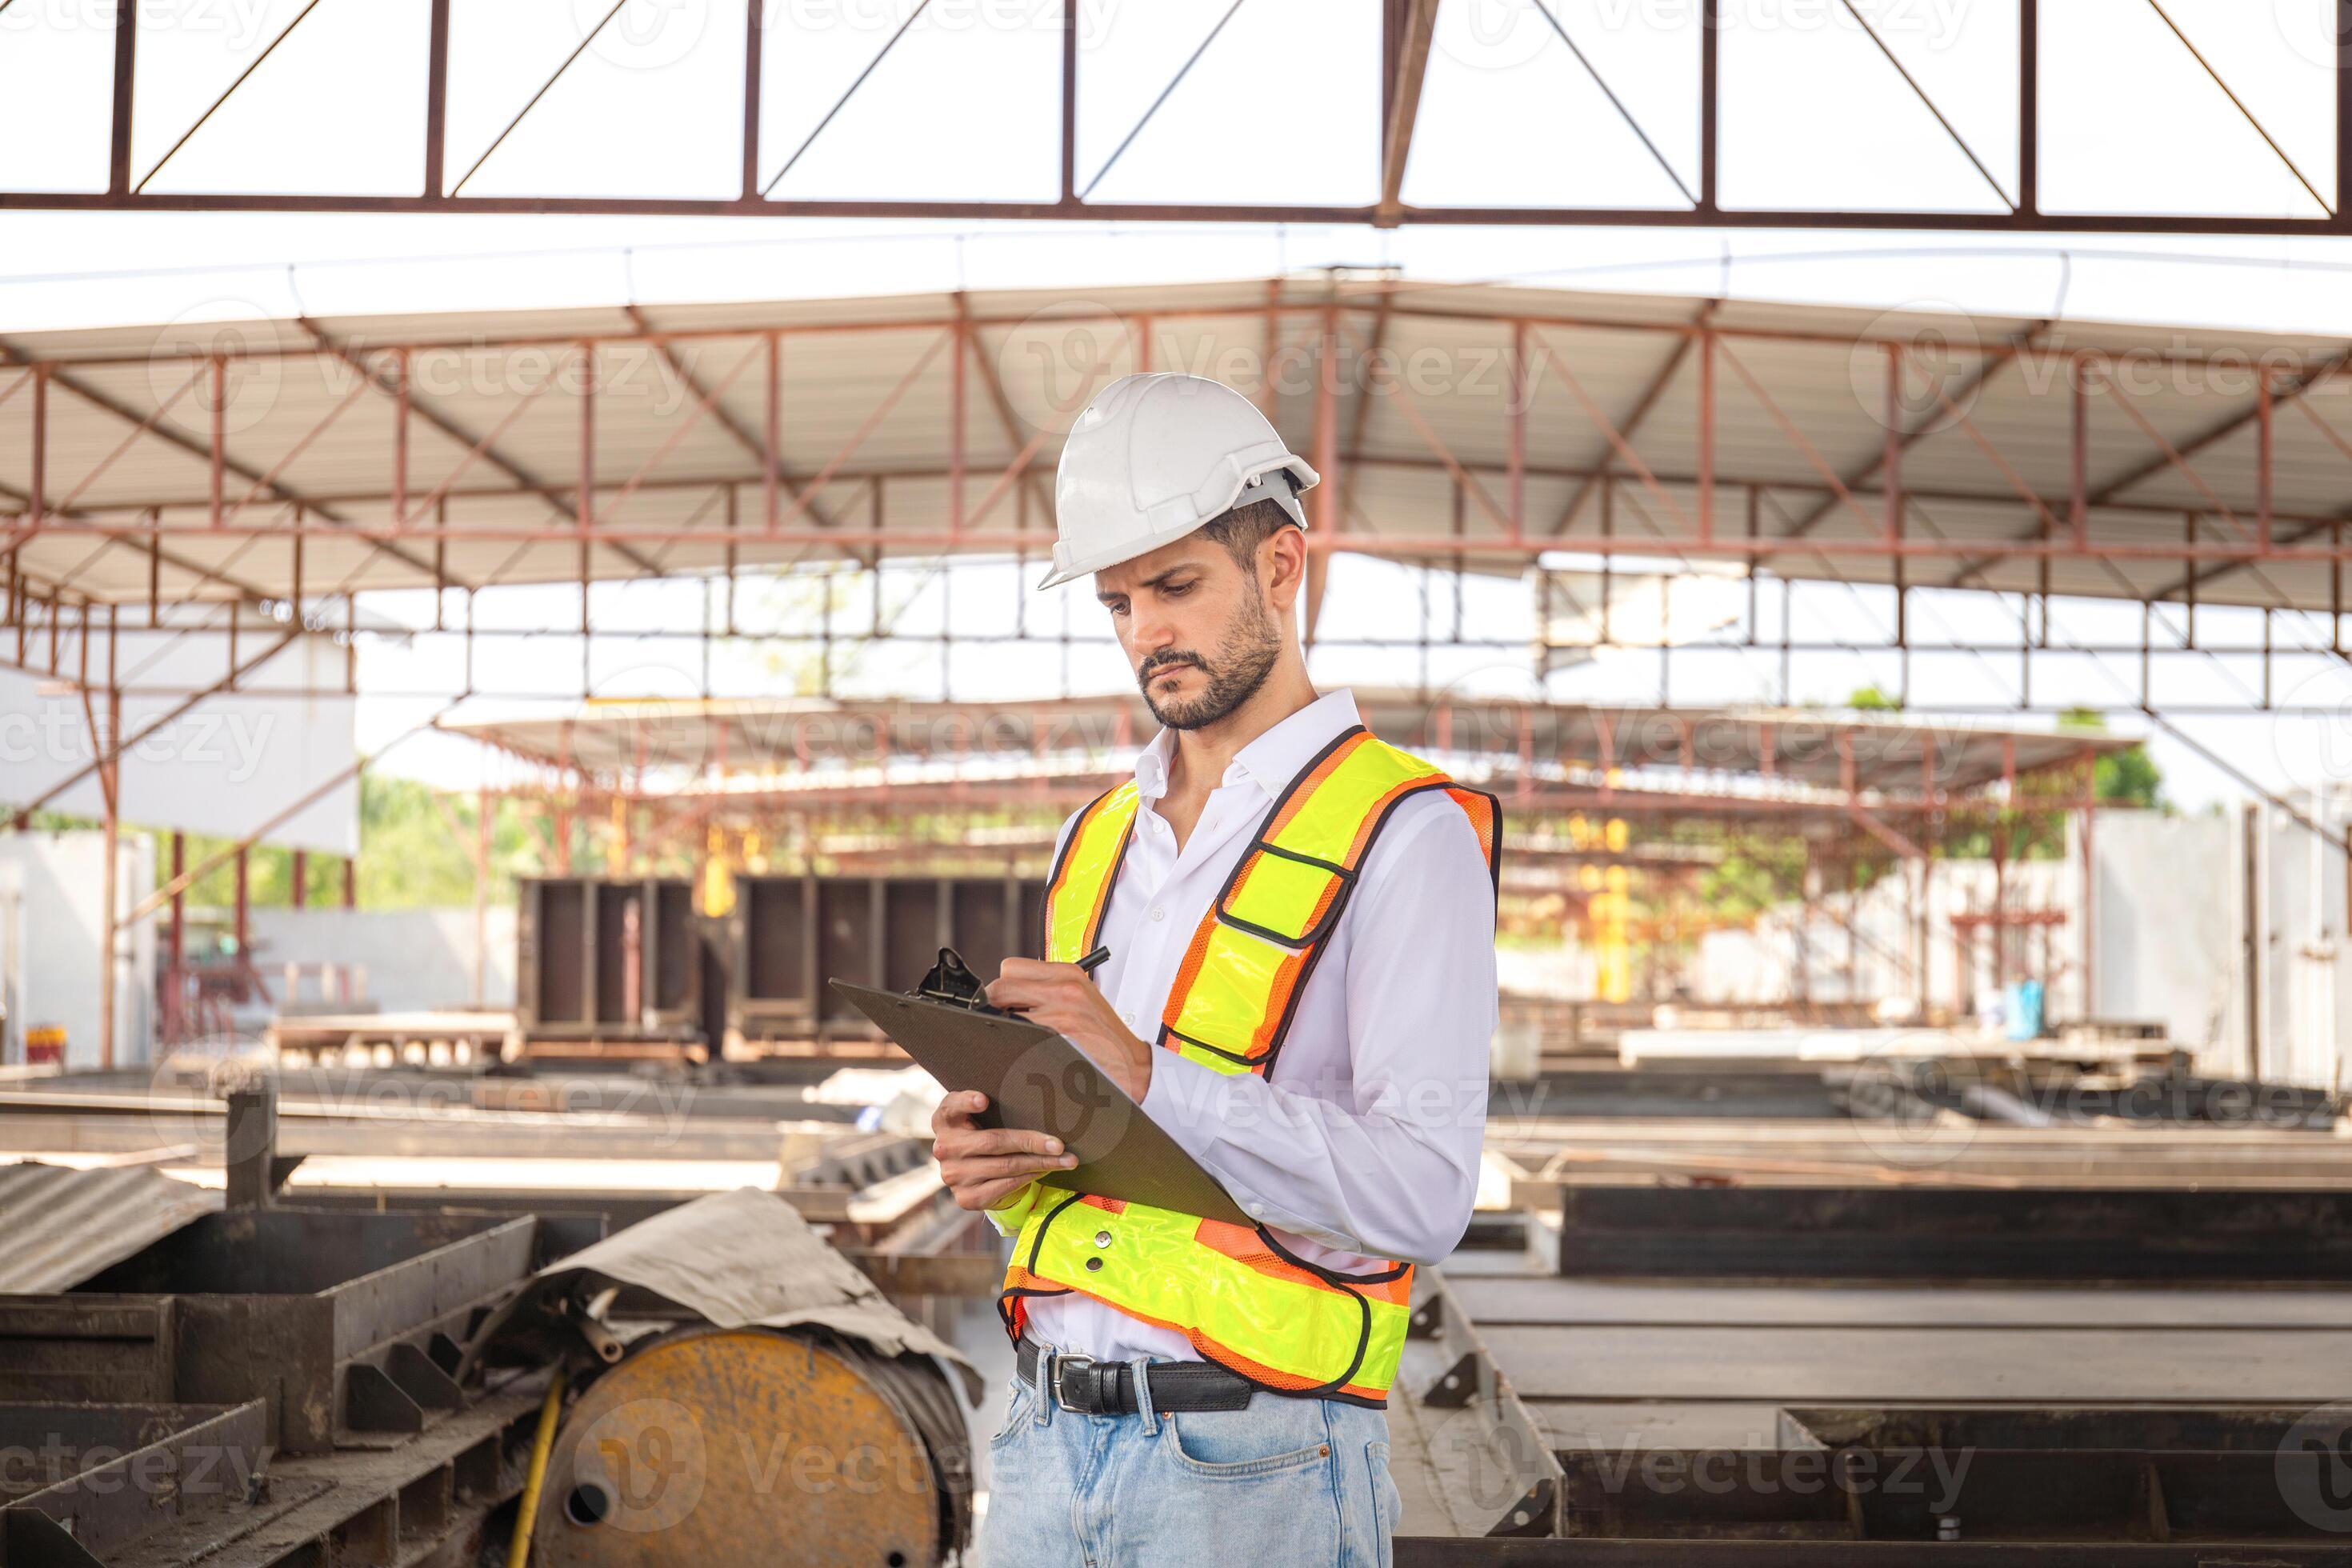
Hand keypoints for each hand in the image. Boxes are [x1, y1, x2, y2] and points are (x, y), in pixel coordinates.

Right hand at [930, 1089, 1077, 1211]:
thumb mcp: (984, 1117)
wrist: (975, 1174)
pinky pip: (1006, 1185)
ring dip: (1040, 1163)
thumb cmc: (986, 1132)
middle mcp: (944, 1148)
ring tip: (1065, 1160)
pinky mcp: (966, 1198)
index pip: (951, 1107)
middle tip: (1059, 1144)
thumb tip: (1045, 1098)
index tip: (984, 1100)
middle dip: (1031, 1142)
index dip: (966, 1102)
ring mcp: (953, 1175)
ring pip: (1005, 1167)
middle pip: (993, 1142)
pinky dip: (1030, 1177)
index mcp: (945, 1120)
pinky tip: (1045, 1171)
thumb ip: (997, 1107)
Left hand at [987, 957, 1153, 1103]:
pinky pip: (1018, 1036)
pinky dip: (1018, 1044)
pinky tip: (1034, 1050)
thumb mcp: (1081, 998)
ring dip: (1008, 1026)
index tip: (1009, 1001)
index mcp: (1069, 973)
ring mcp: (1059, 1012)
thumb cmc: (1104, 1035)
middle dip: (998, 1005)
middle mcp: (1064, 987)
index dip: (1004, 986)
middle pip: (1001, 986)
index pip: (1010, 968)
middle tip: (1010, 1021)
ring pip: (1004, 1013)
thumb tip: (1009, 993)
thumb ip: (1049, 989)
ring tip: (1028, 1037)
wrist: (1130, 1064)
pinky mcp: (1057, 1037)